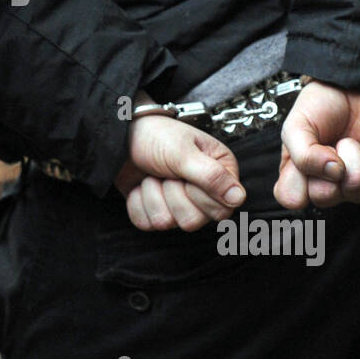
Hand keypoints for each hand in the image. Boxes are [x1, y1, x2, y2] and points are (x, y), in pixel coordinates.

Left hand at [113, 102, 243, 231]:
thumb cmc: (155, 135)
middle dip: (173, 194)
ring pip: (167, 223)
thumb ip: (211, 176)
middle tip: (168, 172)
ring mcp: (178, 203)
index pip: (222, 209)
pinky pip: (146, 223)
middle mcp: (202, 191)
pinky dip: (138, 202)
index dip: (199, 196)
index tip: (187, 175)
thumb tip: (238, 197)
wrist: (121, 136)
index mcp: (219, 173)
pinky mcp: (155, 209)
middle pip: (193, 221)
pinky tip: (140, 185)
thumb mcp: (183, 152)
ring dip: (153, 195)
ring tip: (154, 174)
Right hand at [275, 79, 359, 209]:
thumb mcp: (297, 125)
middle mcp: (327, 186)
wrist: (354, 88)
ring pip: (356, 187)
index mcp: (299, 177)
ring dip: (354, 154)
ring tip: (348, 141)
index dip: (298, 180)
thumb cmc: (321, 107)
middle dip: (329, 162)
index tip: (301, 159)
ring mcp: (355, 185)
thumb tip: (332, 172)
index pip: (292, 199)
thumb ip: (303, 154)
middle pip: (326, 197)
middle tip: (329, 144)